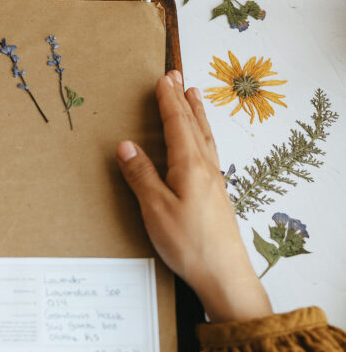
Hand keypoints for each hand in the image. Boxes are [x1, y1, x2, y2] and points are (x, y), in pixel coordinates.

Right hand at [116, 71, 271, 322]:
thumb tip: (126, 146)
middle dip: (183, 100)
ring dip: (197, 115)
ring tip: (194, 97)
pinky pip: (209, 154)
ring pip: (205, 138)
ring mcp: (214, 182)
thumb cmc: (189, 244)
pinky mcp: (216, 196)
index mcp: (189, 165)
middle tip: (177, 77)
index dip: (169, 101)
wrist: (224, 274)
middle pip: (193, 126)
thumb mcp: (155, 210)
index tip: (163, 79)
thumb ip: (141, 176)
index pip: (177, 124)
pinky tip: (202, 144)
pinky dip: (203, 137)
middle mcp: (205, 168)